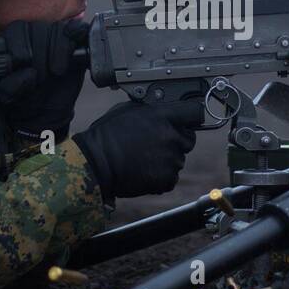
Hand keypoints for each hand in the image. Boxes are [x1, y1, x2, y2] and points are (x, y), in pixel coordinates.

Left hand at [0, 19, 88, 141]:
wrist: (44, 114)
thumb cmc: (23, 100)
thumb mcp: (8, 96)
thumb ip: (10, 86)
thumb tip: (29, 74)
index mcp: (14, 42)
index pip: (16, 29)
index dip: (19, 48)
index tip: (22, 66)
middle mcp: (35, 35)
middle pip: (38, 29)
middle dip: (39, 56)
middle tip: (40, 78)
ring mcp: (57, 38)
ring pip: (57, 30)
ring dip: (57, 52)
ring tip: (56, 72)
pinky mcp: (77, 45)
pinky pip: (78, 30)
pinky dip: (77, 33)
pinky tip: (74, 51)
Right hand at [73, 99, 203, 200]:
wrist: (95, 163)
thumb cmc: (106, 135)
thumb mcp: (128, 110)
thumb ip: (151, 110)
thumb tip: (161, 110)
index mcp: (161, 115)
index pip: (192, 112)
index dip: (189, 117)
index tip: (186, 122)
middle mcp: (170, 136)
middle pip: (189, 139)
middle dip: (177, 141)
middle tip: (157, 145)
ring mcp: (170, 159)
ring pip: (178, 160)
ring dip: (166, 160)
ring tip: (144, 160)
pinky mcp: (166, 178)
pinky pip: (171, 178)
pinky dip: (161, 177)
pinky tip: (144, 171)